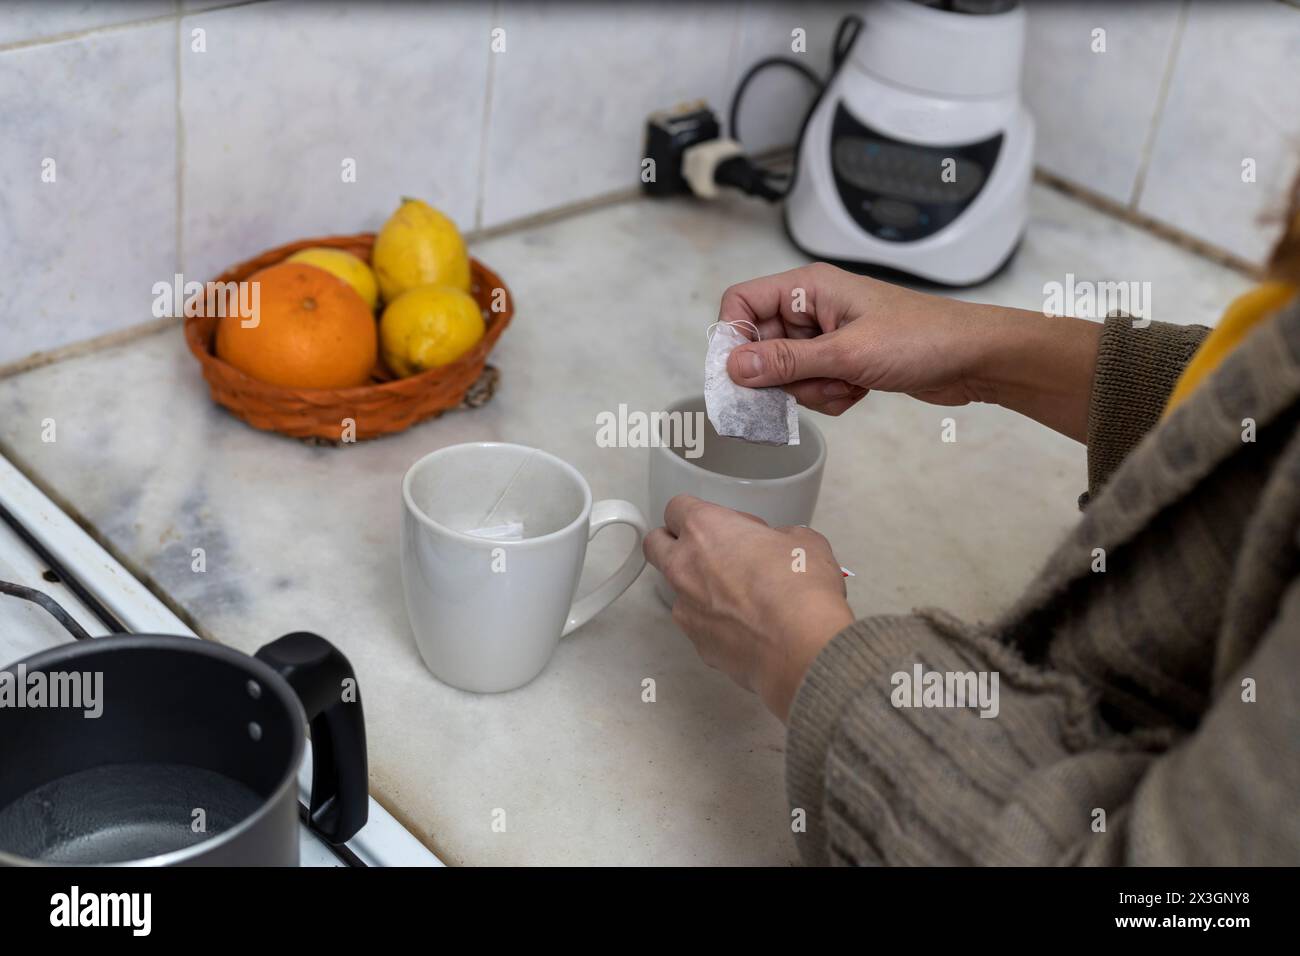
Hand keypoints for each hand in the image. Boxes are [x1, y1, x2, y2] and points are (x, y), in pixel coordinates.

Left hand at [643, 495, 854, 721]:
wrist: (803, 648)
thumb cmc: (801, 590)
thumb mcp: (805, 542)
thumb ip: (780, 536)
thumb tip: (782, 545)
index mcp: (706, 529)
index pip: (677, 508)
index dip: (696, 513)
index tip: (716, 522)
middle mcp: (685, 566)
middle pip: (655, 544)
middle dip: (672, 543)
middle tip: (707, 551)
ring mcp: (686, 607)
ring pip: (676, 589)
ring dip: (696, 587)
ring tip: (736, 595)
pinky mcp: (697, 642)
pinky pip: (697, 625)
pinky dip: (714, 623)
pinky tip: (745, 626)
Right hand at [719, 263, 1102, 440]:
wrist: (975, 358)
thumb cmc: (923, 338)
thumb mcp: (846, 353)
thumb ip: (785, 362)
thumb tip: (734, 367)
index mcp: (809, 287)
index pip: (742, 303)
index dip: (735, 339)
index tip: (742, 375)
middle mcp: (813, 307)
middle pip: (761, 345)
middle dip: (783, 376)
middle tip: (813, 384)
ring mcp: (829, 335)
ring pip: (787, 372)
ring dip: (812, 390)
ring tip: (848, 385)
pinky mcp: (843, 360)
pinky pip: (813, 385)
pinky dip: (831, 396)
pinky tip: (860, 391)